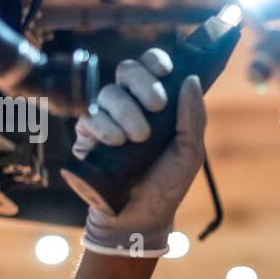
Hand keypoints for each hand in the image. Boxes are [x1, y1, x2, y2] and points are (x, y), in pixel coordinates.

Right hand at [75, 48, 206, 256]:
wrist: (141, 217)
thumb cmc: (167, 183)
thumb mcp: (190, 153)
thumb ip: (193, 117)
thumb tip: (191, 79)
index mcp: (156, 104)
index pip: (151, 67)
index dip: (156, 61)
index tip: (165, 70)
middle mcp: (131, 106)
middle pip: (126, 70)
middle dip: (143, 83)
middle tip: (156, 105)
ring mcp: (107, 119)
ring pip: (108, 93)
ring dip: (126, 111)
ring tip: (138, 137)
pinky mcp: (87, 137)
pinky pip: (88, 117)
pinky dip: (104, 126)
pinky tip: (117, 141)